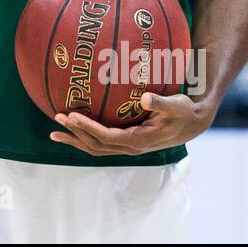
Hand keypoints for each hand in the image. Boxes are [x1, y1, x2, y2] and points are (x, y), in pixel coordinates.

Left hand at [49, 92, 214, 155]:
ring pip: (96, 147)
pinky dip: (85, 137)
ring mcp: (127, 147)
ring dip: (76, 139)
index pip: (107, 137)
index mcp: (140, 140)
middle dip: (75, 133)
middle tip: (57, 118)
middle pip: (96, 145)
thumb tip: (145, 98)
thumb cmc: (183, 111)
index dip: (89, 128)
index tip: (73, 116)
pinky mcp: (126, 142)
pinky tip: (74, 128)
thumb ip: (160, 103)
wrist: (192, 124)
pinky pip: (101, 143)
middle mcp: (130, 148)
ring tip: (55, 132)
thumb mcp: (176, 105)